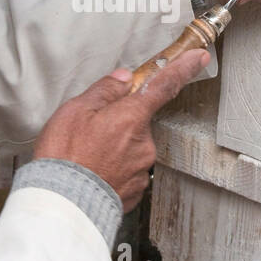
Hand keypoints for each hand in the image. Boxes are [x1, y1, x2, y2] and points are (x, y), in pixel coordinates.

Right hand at [33, 49, 208, 211]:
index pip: (164, 85)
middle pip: (138, 123)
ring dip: (114, 149)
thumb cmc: (64, 157)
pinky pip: (127, 172)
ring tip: (85, 157)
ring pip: (132, 149)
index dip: (183, 68)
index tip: (199, 57)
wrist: (62, 202)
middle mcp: (143, 144)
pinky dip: (112, 170)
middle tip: (90, 133)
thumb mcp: (75, 111)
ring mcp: (141, 170)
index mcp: (131, 118)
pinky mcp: (134, 192)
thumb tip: (123, 79)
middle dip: (119, 124)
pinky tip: (92, 172)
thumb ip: (104, 91)